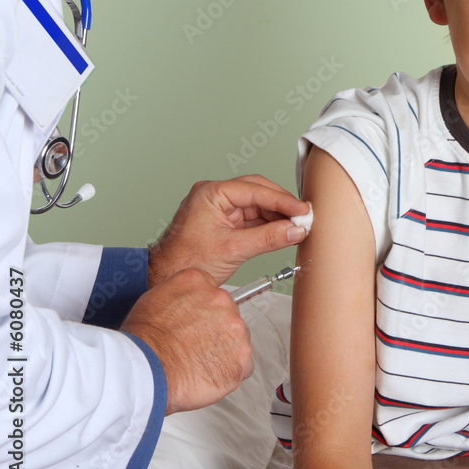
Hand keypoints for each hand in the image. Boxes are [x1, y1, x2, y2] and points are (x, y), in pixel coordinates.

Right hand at [122, 267, 251, 413]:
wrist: (147, 371)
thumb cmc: (145, 342)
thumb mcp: (154, 299)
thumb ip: (178, 294)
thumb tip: (186, 303)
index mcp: (199, 281)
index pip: (212, 292)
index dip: (204, 313)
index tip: (198, 325)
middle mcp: (220, 299)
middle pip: (227, 314)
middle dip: (215, 330)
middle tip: (196, 346)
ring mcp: (234, 327)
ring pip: (236, 339)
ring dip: (223, 350)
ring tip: (199, 362)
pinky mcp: (242, 356)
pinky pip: (242, 365)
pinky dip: (229, 372)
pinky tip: (209, 374)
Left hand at [147, 175, 308, 286]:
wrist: (164, 278)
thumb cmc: (185, 262)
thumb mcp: (233, 249)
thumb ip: (268, 238)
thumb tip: (294, 230)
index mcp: (213, 192)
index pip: (255, 190)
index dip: (282, 200)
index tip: (302, 210)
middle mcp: (216, 195)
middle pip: (258, 192)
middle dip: (282, 205)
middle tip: (304, 217)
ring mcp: (219, 208)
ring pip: (256, 205)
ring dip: (277, 216)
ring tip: (297, 226)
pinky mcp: (223, 222)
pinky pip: (251, 218)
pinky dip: (268, 225)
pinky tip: (283, 231)